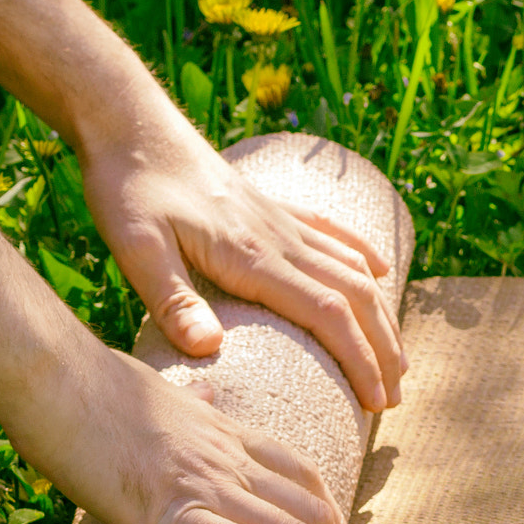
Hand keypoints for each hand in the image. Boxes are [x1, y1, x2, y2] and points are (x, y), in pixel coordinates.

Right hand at [15, 348, 356, 523]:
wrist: (51, 375)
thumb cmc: (89, 389)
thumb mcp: (160, 395)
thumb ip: (193, 405)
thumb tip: (206, 396)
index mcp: (231, 435)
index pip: (311, 485)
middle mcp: (232, 460)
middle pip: (317, 520)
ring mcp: (206, 484)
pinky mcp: (172, 511)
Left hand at [81, 115, 405, 411]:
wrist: (130, 123)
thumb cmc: (127, 189)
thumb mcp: (136, 250)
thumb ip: (173, 301)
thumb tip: (208, 351)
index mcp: (252, 257)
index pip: (328, 315)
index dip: (360, 361)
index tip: (375, 401)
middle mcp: (280, 239)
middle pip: (356, 297)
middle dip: (383, 351)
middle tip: (394, 398)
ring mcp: (281, 221)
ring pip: (354, 270)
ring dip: (382, 316)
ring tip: (395, 357)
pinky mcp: (274, 208)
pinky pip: (334, 234)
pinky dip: (366, 256)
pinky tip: (383, 273)